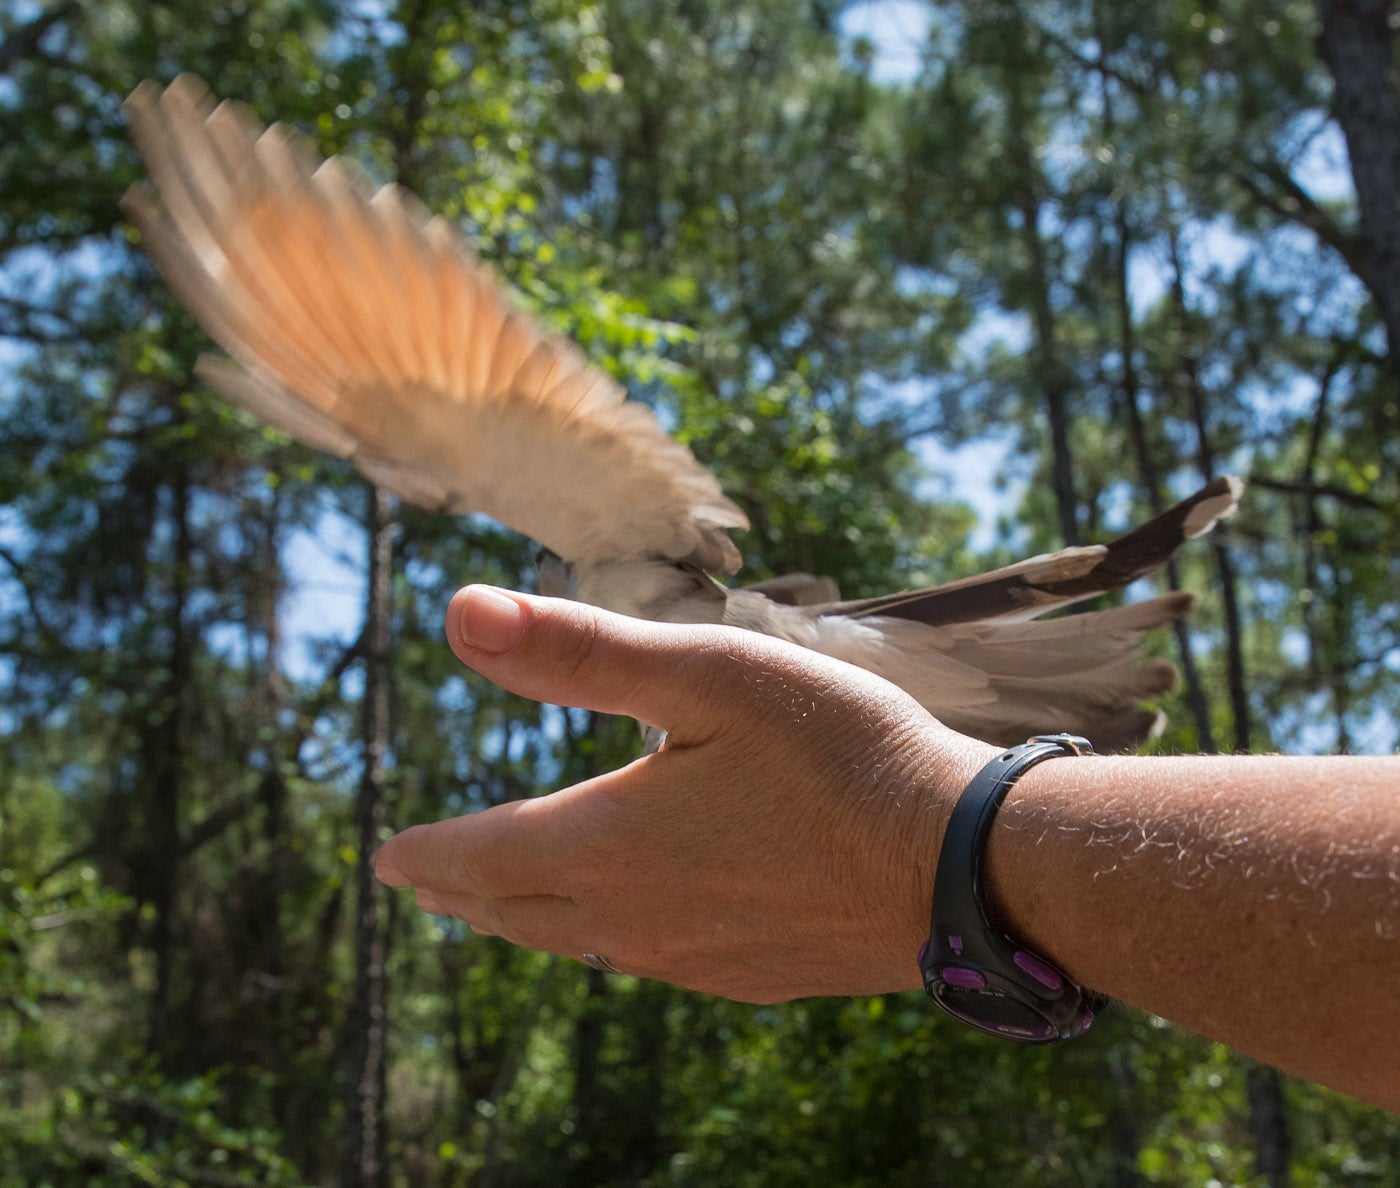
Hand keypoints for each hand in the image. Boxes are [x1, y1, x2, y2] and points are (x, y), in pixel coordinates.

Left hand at [375, 585, 997, 1001]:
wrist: (963, 870)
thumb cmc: (840, 755)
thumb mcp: (707, 676)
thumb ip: (582, 651)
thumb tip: (460, 614)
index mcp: (606, 845)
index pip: (478, 856)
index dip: (427, 854)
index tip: (387, 858)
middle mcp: (633, 919)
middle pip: (516, 911)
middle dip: (465, 891)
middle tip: (430, 881)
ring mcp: (694, 958)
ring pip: (579, 943)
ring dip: (529, 916)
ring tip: (509, 902)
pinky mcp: (750, 977)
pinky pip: (648, 961)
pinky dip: (605, 937)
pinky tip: (631, 927)